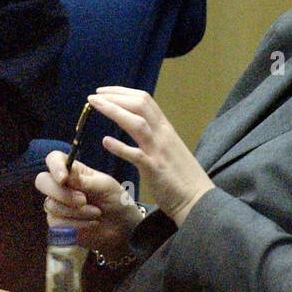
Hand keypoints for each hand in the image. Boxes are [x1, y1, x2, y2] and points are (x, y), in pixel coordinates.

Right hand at [35, 150, 142, 252]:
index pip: (54, 159)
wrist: (122, 227)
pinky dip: (76, 224)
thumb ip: (86, 181)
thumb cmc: (116, 201)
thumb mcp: (106, 187)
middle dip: (61, 193)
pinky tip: (92, 223)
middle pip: (42, 181)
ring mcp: (57, 204)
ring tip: (97, 213)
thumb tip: (67, 174)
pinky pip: (57, 222)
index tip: (64, 178)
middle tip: (83, 200)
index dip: (55, 166)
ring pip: (51, 205)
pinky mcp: (58, 223)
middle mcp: (61, 185)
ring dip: (76, 212)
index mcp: (73, 171)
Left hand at [88, 86, 213, 225]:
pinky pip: (136, 154)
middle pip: (140, 104)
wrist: (198, 199)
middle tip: (94, 96)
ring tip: (95, 106)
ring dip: (114, 111)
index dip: (122, 92)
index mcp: (165, 128)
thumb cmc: (181, 176)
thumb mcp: (169, 148)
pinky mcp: (155, 169)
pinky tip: (105, 142)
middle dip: (115, 96)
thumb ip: (154, 135)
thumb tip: (138, 125)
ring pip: (137, 123)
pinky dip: (120, 146)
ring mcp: (159, 150)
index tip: (103, 92)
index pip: (144, 100)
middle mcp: (163, 134)